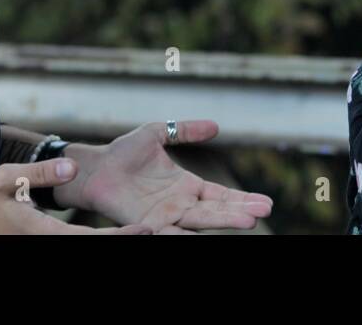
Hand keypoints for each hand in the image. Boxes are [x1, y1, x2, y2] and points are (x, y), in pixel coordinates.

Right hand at [0, 159, 151, 233]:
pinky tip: (112, 236)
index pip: (92, 239)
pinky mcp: (42, 244)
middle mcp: (49, 244)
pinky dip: (94, 241)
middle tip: (158, 233)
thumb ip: (42, 173)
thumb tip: (73, 166)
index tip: (148, 231)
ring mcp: (45, 246)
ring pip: (84, 248)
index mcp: (45, 233)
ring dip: (111, 241)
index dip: (122, 237)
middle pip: (94, 248)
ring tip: (143, 233)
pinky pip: (73, 245)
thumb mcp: (8, 179)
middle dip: (124, 241)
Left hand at [54, 120, 272, 232]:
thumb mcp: (158, 134)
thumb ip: (185, 130)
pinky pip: (171, 231)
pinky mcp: (149, 223)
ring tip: (248, 222)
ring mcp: (166, 215)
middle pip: (217, 209)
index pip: (221, 195)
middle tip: (264, 213)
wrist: (95, 167)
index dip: (242, 199)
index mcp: (186, 185)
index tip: (266, 203)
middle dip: (241, 211)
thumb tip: (217, 126)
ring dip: (224, 221)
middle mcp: (181, 204)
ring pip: (201, 221)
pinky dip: (186, 235)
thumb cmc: (123, 152)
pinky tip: (203, 235)